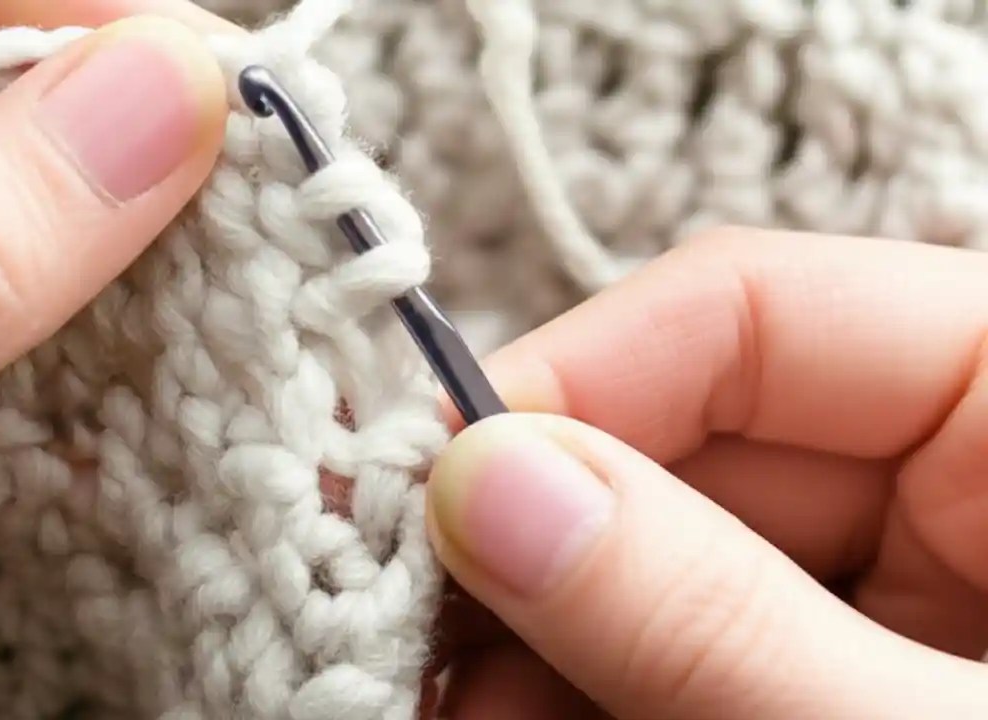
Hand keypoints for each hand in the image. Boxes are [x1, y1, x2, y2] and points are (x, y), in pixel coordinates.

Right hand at [427, 229, 987, 717]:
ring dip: (539, 625)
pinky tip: (507, 716)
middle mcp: (958, 483)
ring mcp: (907, 594)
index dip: (571, 375)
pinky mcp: (849, 679)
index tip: (435, 470)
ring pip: (667, 559)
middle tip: (404, 604)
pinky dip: (589, 684)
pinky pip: (695, 648)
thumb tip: (487, 488)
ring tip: (439, 694)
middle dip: (535, 533)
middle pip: (684, 447)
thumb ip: (711, 613)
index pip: (757, 310)